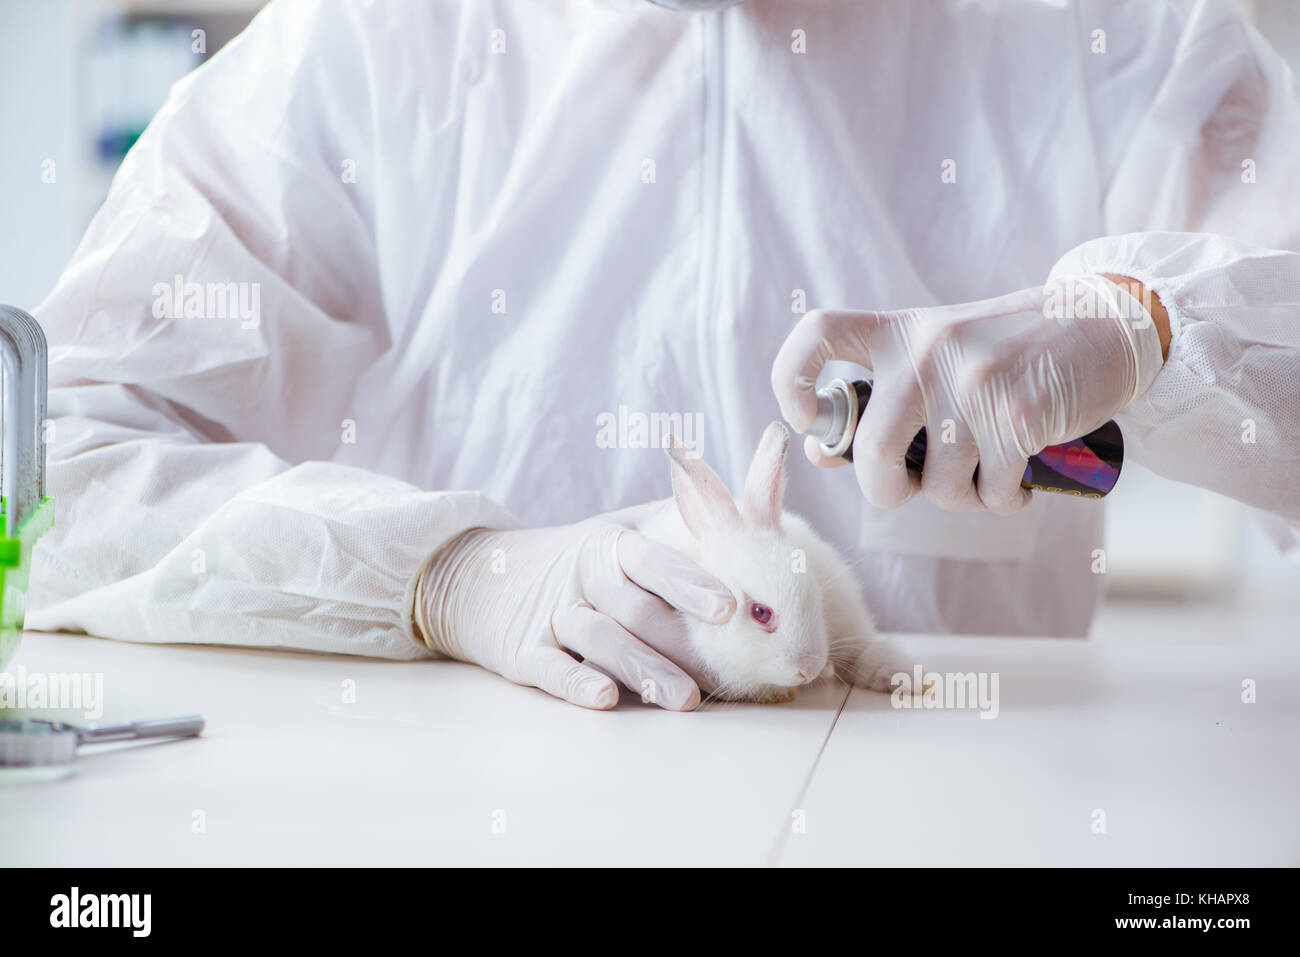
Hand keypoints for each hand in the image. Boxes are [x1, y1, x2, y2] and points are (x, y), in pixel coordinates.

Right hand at [412, 503, 736, 710]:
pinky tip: (605, 698)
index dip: (690, 582)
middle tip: (724, 672)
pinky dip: (577, 684)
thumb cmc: (581, 560)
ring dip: (644, 670)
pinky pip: (552, 668)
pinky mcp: (524, 652)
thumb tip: (757, 516)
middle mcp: (581, 575)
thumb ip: (678, 527)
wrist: (482, 577)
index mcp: (610, 544)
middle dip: (681, 644)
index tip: (728, 606)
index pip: (652, 560)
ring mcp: (552, 614)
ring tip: (684, 699)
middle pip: (634, 610)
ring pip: (600, 641)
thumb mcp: (620, 531)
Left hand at [772, 275, 1163, 513]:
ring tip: (984, 477)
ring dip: (961, 500)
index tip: (805, 418)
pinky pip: (990, 492)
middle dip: (887, 491)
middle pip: (870, 451)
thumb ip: (884, 396)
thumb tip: (818, 450)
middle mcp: (927, 350)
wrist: (1108, 325)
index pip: (818, 333)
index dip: (791, 380)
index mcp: (898, 331)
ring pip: (937, 484)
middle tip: (910, 490)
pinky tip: (1016, 484)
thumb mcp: (938, 356)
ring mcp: (972, 381)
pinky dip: (1003, 501)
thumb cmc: (1008, 353)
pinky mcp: (1017, 413)